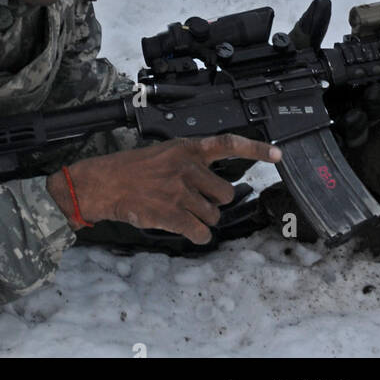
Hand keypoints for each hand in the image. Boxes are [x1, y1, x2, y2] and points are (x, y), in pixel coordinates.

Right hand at [48, 134, 280, 243]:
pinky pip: (200, 232)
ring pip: (213, 216)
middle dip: (213, 202)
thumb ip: (189, 163)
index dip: (255, 149)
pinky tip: (183, 229)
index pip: (227, 143)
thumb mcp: (162, 154)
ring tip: (180, 212)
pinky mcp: (172, 214)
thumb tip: (214, 184)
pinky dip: (196, 235)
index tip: (277, 153)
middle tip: (193, 201)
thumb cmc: (130, 169)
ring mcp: (180, 191)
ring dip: (201, 220)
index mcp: (186, 149)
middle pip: (225, 193)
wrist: (102, 184)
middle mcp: (186, 167)